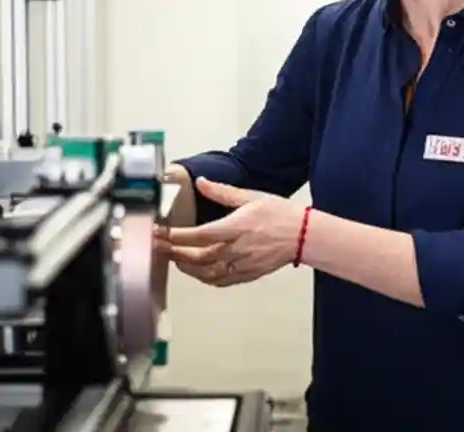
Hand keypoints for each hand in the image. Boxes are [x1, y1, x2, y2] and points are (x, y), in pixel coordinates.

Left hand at [154, 177, 304, 287]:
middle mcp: (237, 249)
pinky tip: (198, 272)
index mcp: (236, 227)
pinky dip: (205, 278)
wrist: (305, 235)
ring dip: (187, 267)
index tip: (161, 233)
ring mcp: (242, 264)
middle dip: (174, 253)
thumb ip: (223, 192)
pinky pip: (221, 281)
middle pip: (198, 257)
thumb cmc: (281, 214)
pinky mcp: (248, 274)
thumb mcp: (252, 196)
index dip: (177, 236)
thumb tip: (202, 183)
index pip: (200, 235)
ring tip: (174, 259)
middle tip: (158, 247)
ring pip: (207, 273)